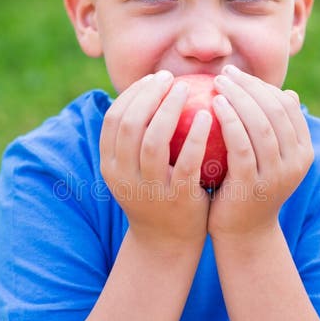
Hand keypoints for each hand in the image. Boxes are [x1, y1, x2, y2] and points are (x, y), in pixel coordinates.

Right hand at [100, 71, 210, 247]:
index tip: (155, 78)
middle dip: (150, 95)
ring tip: (187, 90)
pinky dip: (196, 136)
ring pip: (153, 141)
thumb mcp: (137, 167)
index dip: (133, 94)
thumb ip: (139, 135)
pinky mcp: (176, 199)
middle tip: (171, 79)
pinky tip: (208, 116)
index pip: (114, 118)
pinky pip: (185, 162)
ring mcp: (148, 189)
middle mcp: (123, 176)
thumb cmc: (157, 192)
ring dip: (170, 109)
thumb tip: (153, 88)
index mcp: (111, 165)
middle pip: (130, 124)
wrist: (168, 241)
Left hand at [207, 66, 312, 238]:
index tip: (236, 74)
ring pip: (261, 125)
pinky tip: (213, 107)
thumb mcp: (265, 155)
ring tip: (217, 84)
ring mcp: (277, 175)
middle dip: (249, 87)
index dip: (262, 85)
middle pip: (275, 111)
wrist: (242, 232)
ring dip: (238, 99)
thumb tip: (282, 90)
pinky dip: (229, 121)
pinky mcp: (254, 185)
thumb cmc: (247, 186)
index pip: (287, 106)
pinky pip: (242, 146)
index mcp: (303, 151)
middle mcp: (296, 162)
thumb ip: (271, 127)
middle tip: (224, 73)